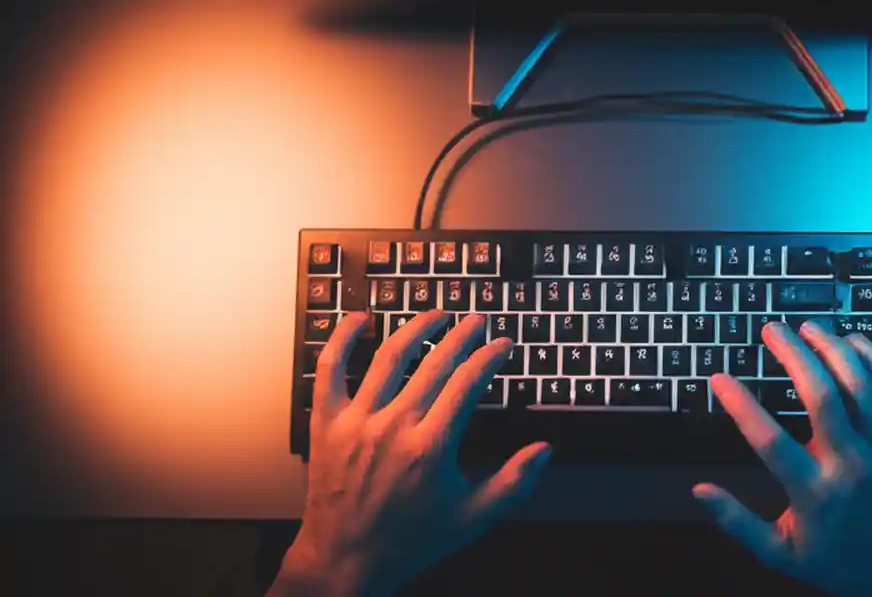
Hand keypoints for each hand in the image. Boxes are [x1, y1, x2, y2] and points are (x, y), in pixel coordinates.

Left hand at [269, 311, 551, 596]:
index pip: (468, 383)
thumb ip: (513, 483)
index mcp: (431, 448)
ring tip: (436, 313)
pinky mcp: (327, 422)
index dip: (491, 357)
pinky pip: (330, 368)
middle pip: (435, 362)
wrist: (345, 559)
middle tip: (477, 322)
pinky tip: (359, 318)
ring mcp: (357, 421)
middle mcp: (394, 427)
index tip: (503, 345)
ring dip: (417, 327)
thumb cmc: (408, 540)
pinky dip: (343, 338)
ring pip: (389, 356)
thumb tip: (543, 450)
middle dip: (463, 334)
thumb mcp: (472, 518)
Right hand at [693, 322, 871, 596]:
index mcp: (815, 493)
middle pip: (820, 395)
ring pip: (859, 384)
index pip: (768, 438)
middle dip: (792, 354)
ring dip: (832, 347)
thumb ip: (736, 521)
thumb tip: (700, 491)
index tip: (719, 378)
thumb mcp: (780, 553)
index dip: (739, 403)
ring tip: (808, 327)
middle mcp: (851, 465)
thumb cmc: (840, 563)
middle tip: (771, 330)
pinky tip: (852, 341)